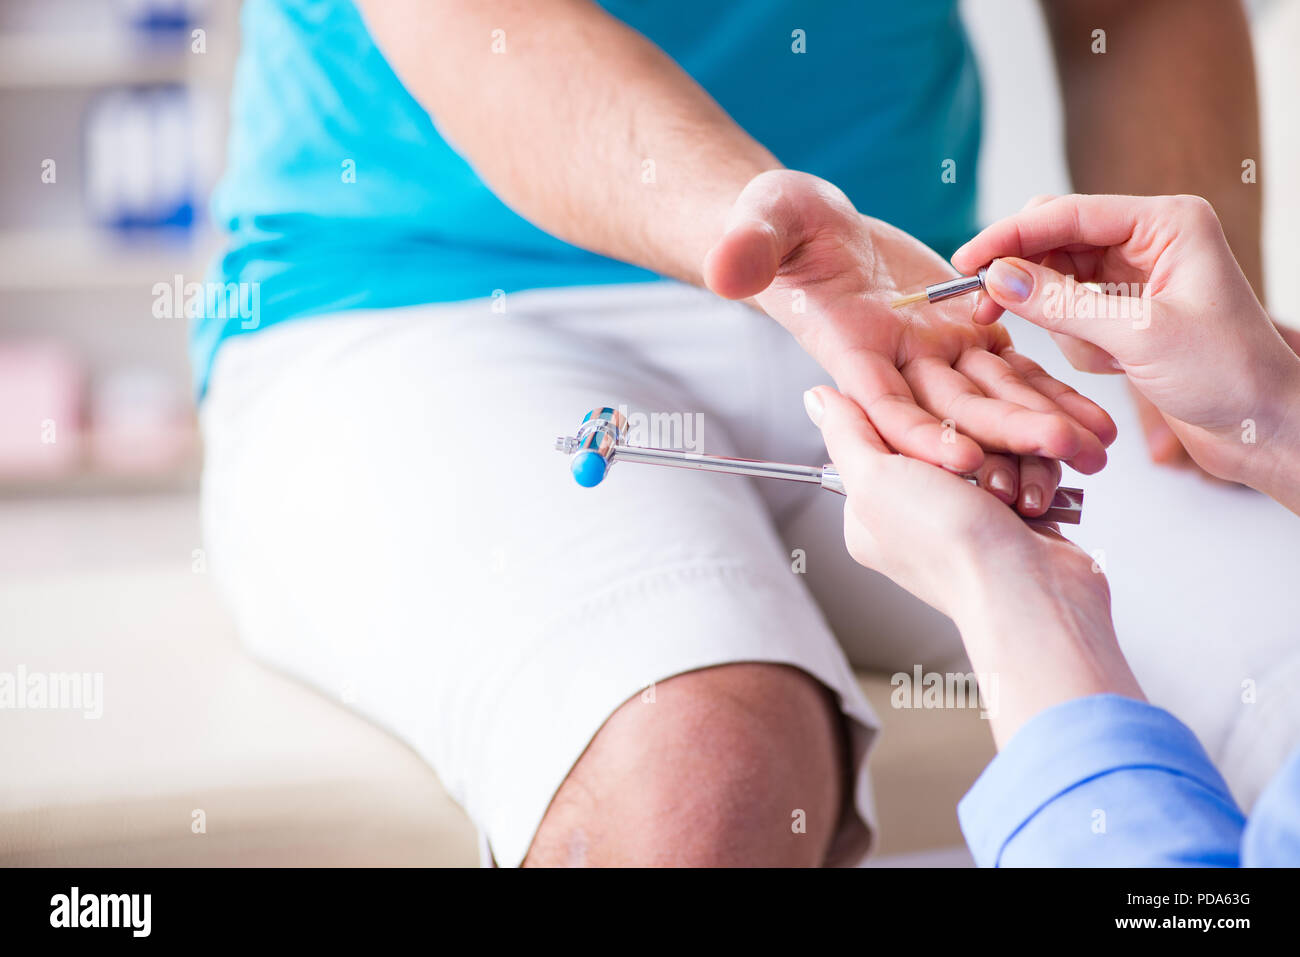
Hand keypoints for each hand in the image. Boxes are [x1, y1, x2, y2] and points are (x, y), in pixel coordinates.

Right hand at [704, 171, 1115, 517]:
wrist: (809, 226)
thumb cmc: (779, 222)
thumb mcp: (764, 219)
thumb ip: (749, 245)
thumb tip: (724, 269)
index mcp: (846, 347)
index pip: (883, 401)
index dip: (922, 433)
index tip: (966, 460)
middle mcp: (892, 363)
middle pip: (953, 410)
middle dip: (1007, 436)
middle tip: (1065, 455)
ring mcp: (928, 353)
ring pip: (991, 396)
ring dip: (1042, 422)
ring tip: (1097, 447)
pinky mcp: (960, 334)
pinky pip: (1011, 367)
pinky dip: (1049, 389)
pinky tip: (1092, 412)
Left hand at [805, 385, 1142, 746]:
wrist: (1030, 592)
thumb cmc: (947, 546)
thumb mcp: (875, 479)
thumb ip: (846, 435)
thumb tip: (818, 398)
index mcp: (871, 515)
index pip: (880, 442)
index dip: (907, 422)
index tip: (930, 424)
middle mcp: (916, 520)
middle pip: (942, 441)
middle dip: (968, 443)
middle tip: (974, 461)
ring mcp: (969, 522)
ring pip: (991, 452)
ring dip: (1007, 462)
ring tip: (1006, 493)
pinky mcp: (1015, 522)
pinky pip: (1026, 472)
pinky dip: (1034, 480)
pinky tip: (1032, 501)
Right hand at [953, 193, 1299, 496]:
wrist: (1264, 427)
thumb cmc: (1230, 375)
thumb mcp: (1139, 337)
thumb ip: (1063, 304)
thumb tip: (999, 277)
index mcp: (1166, 223)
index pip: (1067, 214)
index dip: (1010, 236)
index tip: (966, 262)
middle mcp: (1149, 242)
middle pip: (1055, 241)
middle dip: (1025, 278)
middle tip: (985, 307)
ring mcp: (1137, 278)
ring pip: (1057, 283)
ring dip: (1061, 324)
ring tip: (1104, 357)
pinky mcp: (1127, 313)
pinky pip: (1071, 317)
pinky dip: (1077, 344)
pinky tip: (1115, 366)